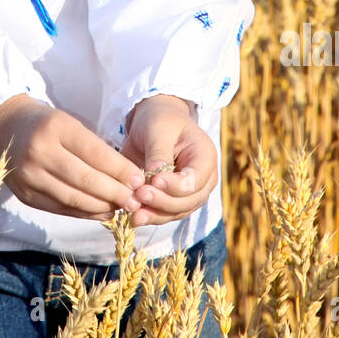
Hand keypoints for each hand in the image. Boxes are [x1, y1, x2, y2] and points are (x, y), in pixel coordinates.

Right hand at [0, 94, 145, 220]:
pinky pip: (60, 208)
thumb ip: (95, 148)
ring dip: (102, 206)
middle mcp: (39, 151)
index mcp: (55, 127)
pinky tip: (102, 212)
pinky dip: (84, 213)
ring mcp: (29, 175)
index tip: (139, 179)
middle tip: (135, 199)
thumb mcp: (69, 123)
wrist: (4, 128)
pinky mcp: (25, 195)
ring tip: (121, 207)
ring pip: (73, 198)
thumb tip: (127, 178)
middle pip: (84, 179)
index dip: (120, 169)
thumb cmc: (46, 124)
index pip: (94, 153)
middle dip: (114, 192)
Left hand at [120, 95, 217, 226]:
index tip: (154, 180)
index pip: (194, 180)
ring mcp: (191, 193)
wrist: (155, 122)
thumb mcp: (158, 129)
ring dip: (155, 214)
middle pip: (187, 201)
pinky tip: (133, 216)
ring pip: (176, 212)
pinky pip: (165, 214)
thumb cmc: (160, 121)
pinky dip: (150, 216)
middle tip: (139, 195)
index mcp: (205, 157)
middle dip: (163, 201)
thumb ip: (158, 153)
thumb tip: (153, 177)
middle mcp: (203, 179)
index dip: (175, 186)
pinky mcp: (174, 200)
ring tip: (133, 213)